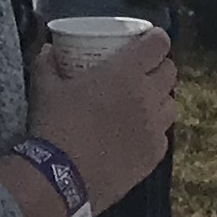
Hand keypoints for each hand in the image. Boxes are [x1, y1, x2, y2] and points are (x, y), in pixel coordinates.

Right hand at [27, 29, 174, 210]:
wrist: (62, 178)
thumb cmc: (55, 125)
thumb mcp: (45, 88)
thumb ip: (47, 64)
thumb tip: (47, 49)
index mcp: (126, 73)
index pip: (159, 45)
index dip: (156, 39)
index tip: (148, 40)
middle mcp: (148, 97)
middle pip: (170, 72)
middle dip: (159, 67)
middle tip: (142, 71)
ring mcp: (155, 129)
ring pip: (171, 105)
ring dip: (160, 99)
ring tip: (142, 103)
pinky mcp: (154, 156)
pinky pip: (163, 135)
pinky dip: (154, 130)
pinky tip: (136, 134)